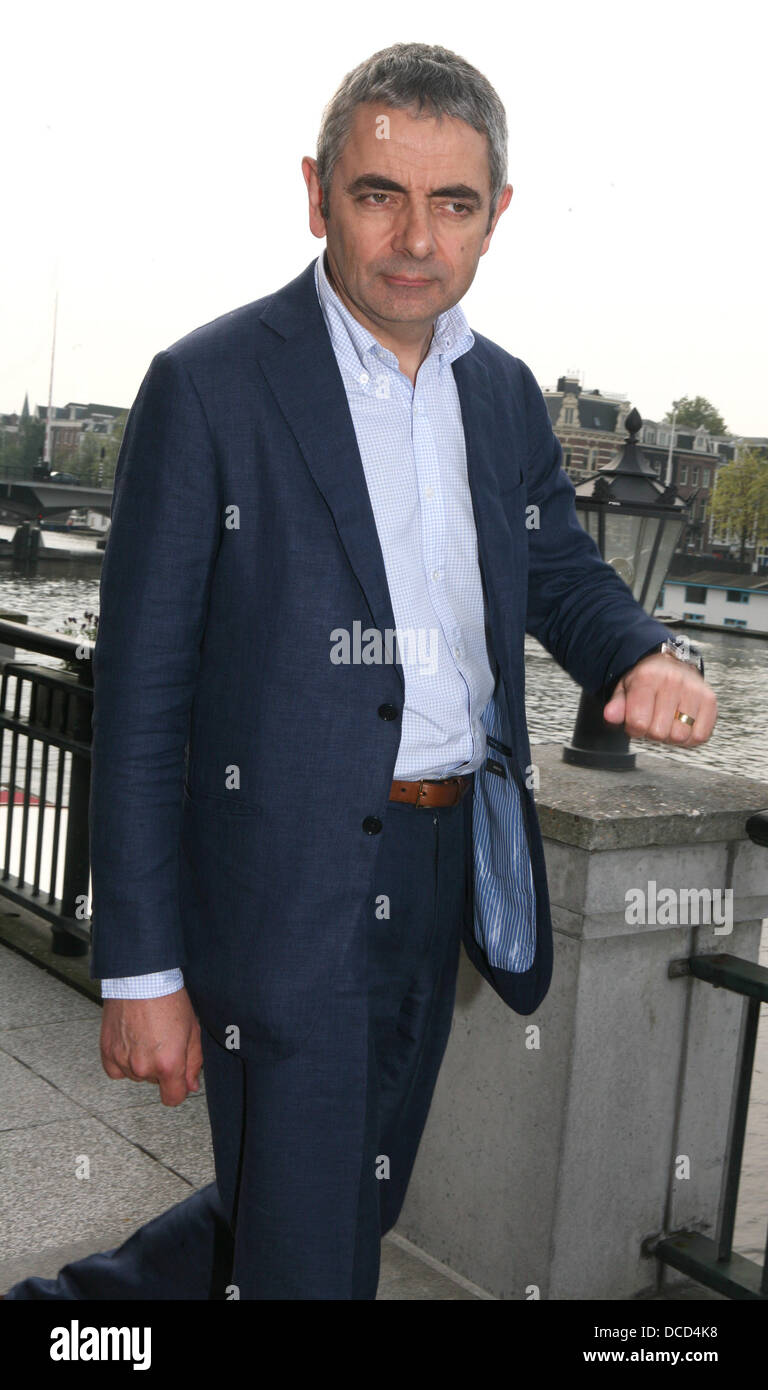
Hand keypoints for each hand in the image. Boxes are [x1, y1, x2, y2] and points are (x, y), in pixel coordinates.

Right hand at [100, 987, 202, 1106]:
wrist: (141, 979)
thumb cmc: (167, 999)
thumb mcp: (192, 1029)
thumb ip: (194, 1062)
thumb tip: (191, 1085)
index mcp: (169, 1064)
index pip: (173, 1098)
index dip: (179, 1088)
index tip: (179, 1079)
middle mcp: (144, 1067)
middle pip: (155, 1082)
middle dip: (162, 1067)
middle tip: (164, 1041)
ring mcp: (123, 1061)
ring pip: (136, 1075)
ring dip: (142, 1063)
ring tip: (147, 1036)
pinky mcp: (107, 1052)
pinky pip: (117, 1070)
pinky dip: (123, 1061)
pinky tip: (131, 1042)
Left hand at [602, 652, 716, 746]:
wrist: (673, 663)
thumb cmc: (647, 680)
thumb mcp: (625, 689)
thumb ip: (617, 705)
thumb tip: (611, 716)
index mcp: (647, 678)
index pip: (638, 722)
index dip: (634, 729)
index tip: (636, 722)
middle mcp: (673, 682)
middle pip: (659, 732)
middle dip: (652, 732)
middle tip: (653, 720)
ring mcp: (694, 690)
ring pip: (680, 736)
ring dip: (671, 736)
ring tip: (668, 722)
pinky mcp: (710, 700)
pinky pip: (700, 735)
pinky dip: (690, 737)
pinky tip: (683, 725)